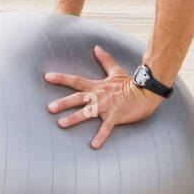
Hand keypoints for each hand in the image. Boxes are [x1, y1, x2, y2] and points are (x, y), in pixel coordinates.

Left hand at [44, 46, 162, 148]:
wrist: (146, 93)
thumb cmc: (130, 84)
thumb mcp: (115, 70)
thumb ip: (105, 60)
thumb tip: (97, 47)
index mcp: (97, 86)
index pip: (76, 80)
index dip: (61, 78)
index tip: (47, 77)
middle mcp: (99, 96)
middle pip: (78, 98)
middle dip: (63, 103)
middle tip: (49, 108)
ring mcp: (107, 106)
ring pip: (87, 112)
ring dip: (74, 118)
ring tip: (61, 124)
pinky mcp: (116, 116)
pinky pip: (107, 128)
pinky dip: (100, 137)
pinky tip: (93, 145)